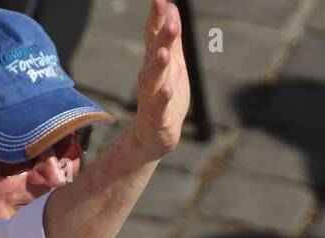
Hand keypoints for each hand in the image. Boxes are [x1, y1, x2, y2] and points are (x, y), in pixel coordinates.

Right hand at [127, 0, 189, 161]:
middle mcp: (151, 78)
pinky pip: (159, 108)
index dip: (157, 19)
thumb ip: (171, 37)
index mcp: (155, 63)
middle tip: (169, 21)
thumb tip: (171, 6)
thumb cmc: (164, 97)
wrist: (153, 137)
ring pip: (153, 80)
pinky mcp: (158, 120)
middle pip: (155, 55)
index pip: (154, 37)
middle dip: (161, 38)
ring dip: (158, 66)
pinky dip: (162, 99)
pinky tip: (166, 89)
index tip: (160, 0)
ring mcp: (152, 98)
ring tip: (165, 53)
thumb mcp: (173, 64)